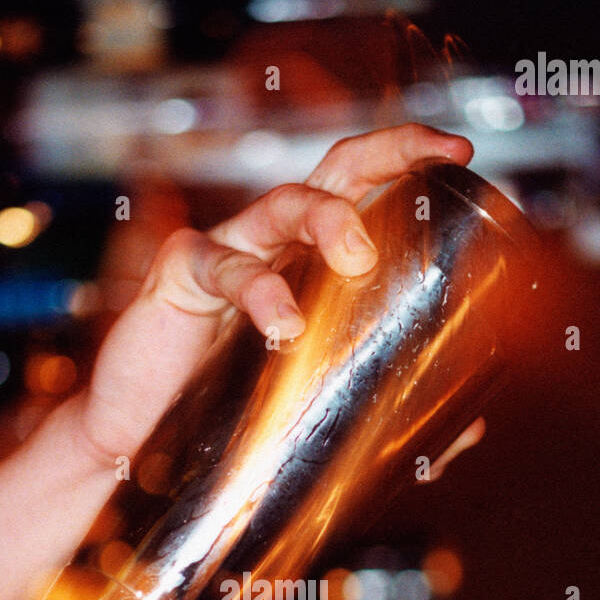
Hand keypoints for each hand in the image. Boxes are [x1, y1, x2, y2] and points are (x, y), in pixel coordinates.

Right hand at [81, 123, 472, 463]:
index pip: (363, 190)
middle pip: (333, 172)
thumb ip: (382, 414)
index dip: (409, 161)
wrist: (133, 447)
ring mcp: (225, 253)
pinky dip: (258, 290)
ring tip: (356, 253)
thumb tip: (467, 436)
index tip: (461, 151)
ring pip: (282, 204)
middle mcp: (270, 244)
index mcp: (305, 262)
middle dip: (386, 151)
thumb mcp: (306, 409)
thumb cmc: (217, 413)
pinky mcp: (179, 277)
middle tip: (432, 159)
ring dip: (327, 217)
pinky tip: (282, 322)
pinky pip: (220, 265)